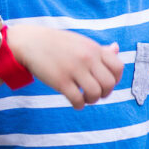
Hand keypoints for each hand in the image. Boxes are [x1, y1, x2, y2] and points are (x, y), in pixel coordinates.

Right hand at [6, 24, 122, 108]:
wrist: (30, 42)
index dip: (116, 79)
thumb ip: (99, 49)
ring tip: (85, 99)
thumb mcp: (81, 42)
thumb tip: (116, 49)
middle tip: (96, 94)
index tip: (106, 83)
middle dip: (105, 93)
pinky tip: (76, 104)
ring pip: (95, 93)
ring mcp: (74, 70)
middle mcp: (87, 58)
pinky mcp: (60, 81)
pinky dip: (79, 105)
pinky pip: (77, 99)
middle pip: (109, 84)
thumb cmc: (58, 43)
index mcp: (94, 49)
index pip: (118, 67)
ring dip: (92, 100)